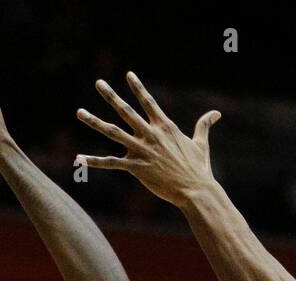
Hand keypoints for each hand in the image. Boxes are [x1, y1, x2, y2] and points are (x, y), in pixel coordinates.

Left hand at [76, 72, 220, 206]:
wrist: (196, 190)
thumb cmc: (199, 168)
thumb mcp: (201, 143)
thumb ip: (204, 125)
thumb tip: (216, 113)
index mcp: (165, 126)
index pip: (148, 102)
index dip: (138, 87)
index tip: (128, 74)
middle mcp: (151, 134)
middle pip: (126, 111)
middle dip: (111, 96)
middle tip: (98, 83)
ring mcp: (141, 150)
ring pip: (113, 132)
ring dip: (95, 122)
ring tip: (80, 112)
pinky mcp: (136, 168)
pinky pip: (111, 163)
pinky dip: (94, 161)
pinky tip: (79, 158)